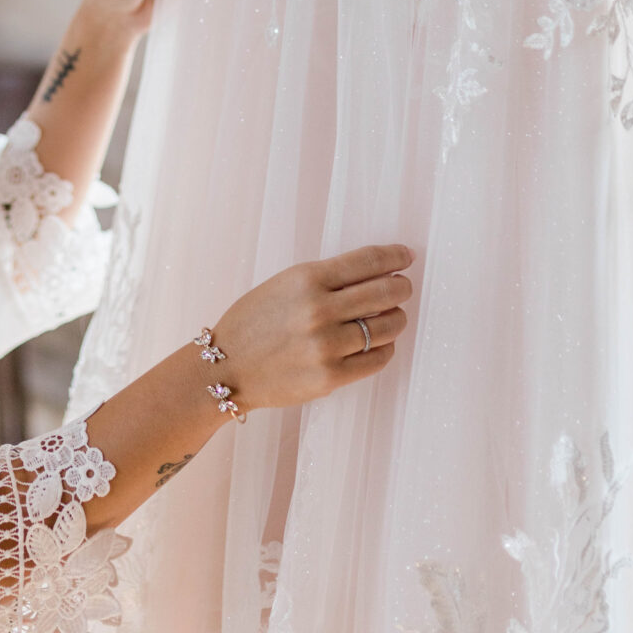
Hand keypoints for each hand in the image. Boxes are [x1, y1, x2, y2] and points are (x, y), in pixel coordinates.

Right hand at [215, 245, 413, 411]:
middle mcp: (319, 310)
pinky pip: (377, 359)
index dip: (395, 256)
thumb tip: (376, 273)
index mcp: (306, 279)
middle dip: (401, 287)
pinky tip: (379, 343)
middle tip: (402, 287)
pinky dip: (385, 348)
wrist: (226, 367)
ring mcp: (326, 346)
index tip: (406, 257)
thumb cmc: (253, 322)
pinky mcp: (330, 377)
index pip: (368, 260)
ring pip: (387, 326)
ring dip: (396, 318)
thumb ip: (326, 279)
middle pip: (385, 291)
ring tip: (391, 317)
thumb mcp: (283, 285)